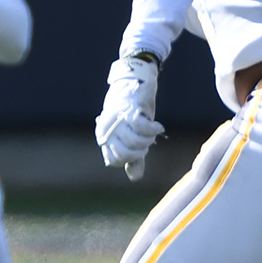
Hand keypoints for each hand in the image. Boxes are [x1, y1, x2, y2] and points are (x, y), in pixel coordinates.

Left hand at [95, 53, 162, 181]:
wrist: (135, 85)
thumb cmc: (133, 114)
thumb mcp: (132, 137)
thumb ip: (133, 158)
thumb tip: (135, 178)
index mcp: (104, 137)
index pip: (113, 161)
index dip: (129, 159)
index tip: (139, 151)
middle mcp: (107, 129)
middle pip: (125, 153)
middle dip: (141, 150)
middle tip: (147, 142)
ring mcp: (117, 119)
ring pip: (134, 141)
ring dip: (148, 139)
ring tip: (152, 132)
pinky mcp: (130, 108)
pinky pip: (142, 126)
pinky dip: (153, 129)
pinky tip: (157, 126)